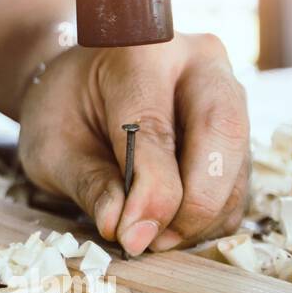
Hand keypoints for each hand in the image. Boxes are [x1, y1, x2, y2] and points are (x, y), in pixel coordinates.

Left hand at [16, 34, 250, 254]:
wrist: (79, 83)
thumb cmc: (61, 109)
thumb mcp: (52, 147)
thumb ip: (88, 183)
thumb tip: (123, 228)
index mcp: (140, 50)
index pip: (156, 128)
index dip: (151, 192)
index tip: (133, 237)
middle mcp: (197, 60)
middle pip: (222, 133)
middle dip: (195, 202)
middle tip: (154, 242)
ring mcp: (226, 88)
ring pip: (237, 160)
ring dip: (204, 214)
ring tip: (155, 237)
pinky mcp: (237, 124)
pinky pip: (239, 176)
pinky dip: (212, 213)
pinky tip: (172, 225)